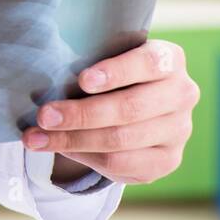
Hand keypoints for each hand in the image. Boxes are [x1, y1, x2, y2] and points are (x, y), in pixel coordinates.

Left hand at [21, 39, 199, 185]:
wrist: (137, 99)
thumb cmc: (112, 69)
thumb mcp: (108, 54)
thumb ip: (90, 59)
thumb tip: (47, 79)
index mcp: (170, 59)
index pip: (148, 63)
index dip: (116, 72)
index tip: (82, 80)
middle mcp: (182, 94)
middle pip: (130, 109)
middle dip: (81, 114)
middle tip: (43, 116)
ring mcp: (179, 130)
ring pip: (121, 141)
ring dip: (73, 140)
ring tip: (36, 138)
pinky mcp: (168, 160)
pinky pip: (122, 165)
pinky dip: (85, 157)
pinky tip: (60, 148)